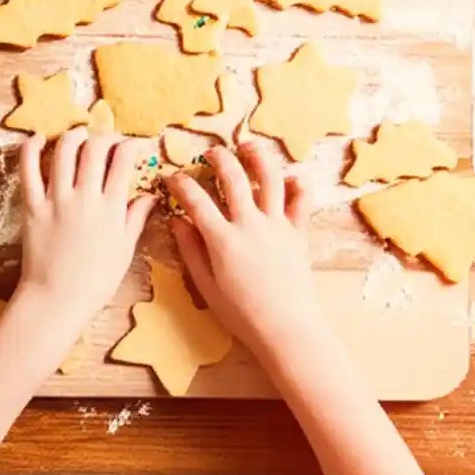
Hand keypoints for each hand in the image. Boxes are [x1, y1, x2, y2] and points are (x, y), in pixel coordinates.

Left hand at [17, 128, 156, 322]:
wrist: (56, 300)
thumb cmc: (95, 281)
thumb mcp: (124, 250)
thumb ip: (136, 218)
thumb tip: (149, 196)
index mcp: (111, 207)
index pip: (124, 159)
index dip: (131, 144)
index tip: (135, 146)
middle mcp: (84, 197)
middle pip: (95, 147)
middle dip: (105, 136)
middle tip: (108, 141)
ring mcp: (56, 199)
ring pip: (64, 150)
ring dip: (74, 135)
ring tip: (80, 136)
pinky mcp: (32, 206)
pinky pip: (29, 169)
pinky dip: (32, 147)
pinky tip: (39, 138)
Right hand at [164, 143, 323, 353]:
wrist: (285, 328)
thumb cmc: (241, 313)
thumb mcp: (206, 285)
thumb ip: (191, 250)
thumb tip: (178, 221)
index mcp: (223, 239)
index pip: (196, 199)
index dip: (180, 183)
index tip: (172, 178)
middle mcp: (250, 224)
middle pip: (233, 177)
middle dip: (218, 158)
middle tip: (210, 153)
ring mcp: (277, 225)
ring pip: (270, 177)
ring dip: (257, 156)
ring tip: (247, 146)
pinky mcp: (298, 232)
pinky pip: (302, 199)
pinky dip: (297, 183)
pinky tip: (288, 177)